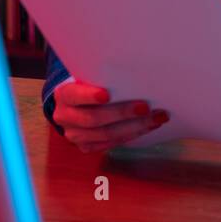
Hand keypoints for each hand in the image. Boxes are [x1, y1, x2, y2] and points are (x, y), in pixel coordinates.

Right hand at [51, 79, 168, 152]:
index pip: (74, 96)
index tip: (106, 94)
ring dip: (134, 127)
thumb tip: (134, 74)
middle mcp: (65, 117)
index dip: (89, 96)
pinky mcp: (87, 147)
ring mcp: (75, 135)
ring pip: (106, 134)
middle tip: (145, 107)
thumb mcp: (88, 77)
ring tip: (156, 118)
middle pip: (93, 118)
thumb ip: (101, 78)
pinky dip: (132, 135)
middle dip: (122, 113)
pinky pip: (112, 143)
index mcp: (64, 95)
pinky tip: (148, 127)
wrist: (75, 105)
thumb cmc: (88, 85)